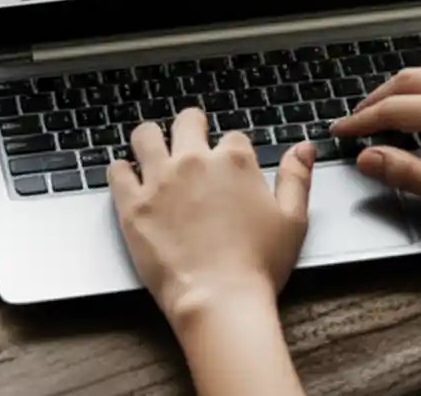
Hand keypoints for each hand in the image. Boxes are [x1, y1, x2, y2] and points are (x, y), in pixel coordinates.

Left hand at [109, 109, 315, 328]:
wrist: (219, 299)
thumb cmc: (258, 266)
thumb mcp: (293, 220)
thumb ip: (297, 178)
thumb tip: (304, 148)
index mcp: (234, 162)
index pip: (232, 138)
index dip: (232, 152)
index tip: (229, 167)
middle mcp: (194, 162)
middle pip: (187, 122)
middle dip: (190, 127)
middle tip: (189, 139)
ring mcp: (160, 181)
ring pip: (145, 135)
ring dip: (150, 138)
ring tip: (152, 148)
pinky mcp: (133, 205)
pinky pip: (116, 172)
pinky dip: (121, 171)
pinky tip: (127, 178)